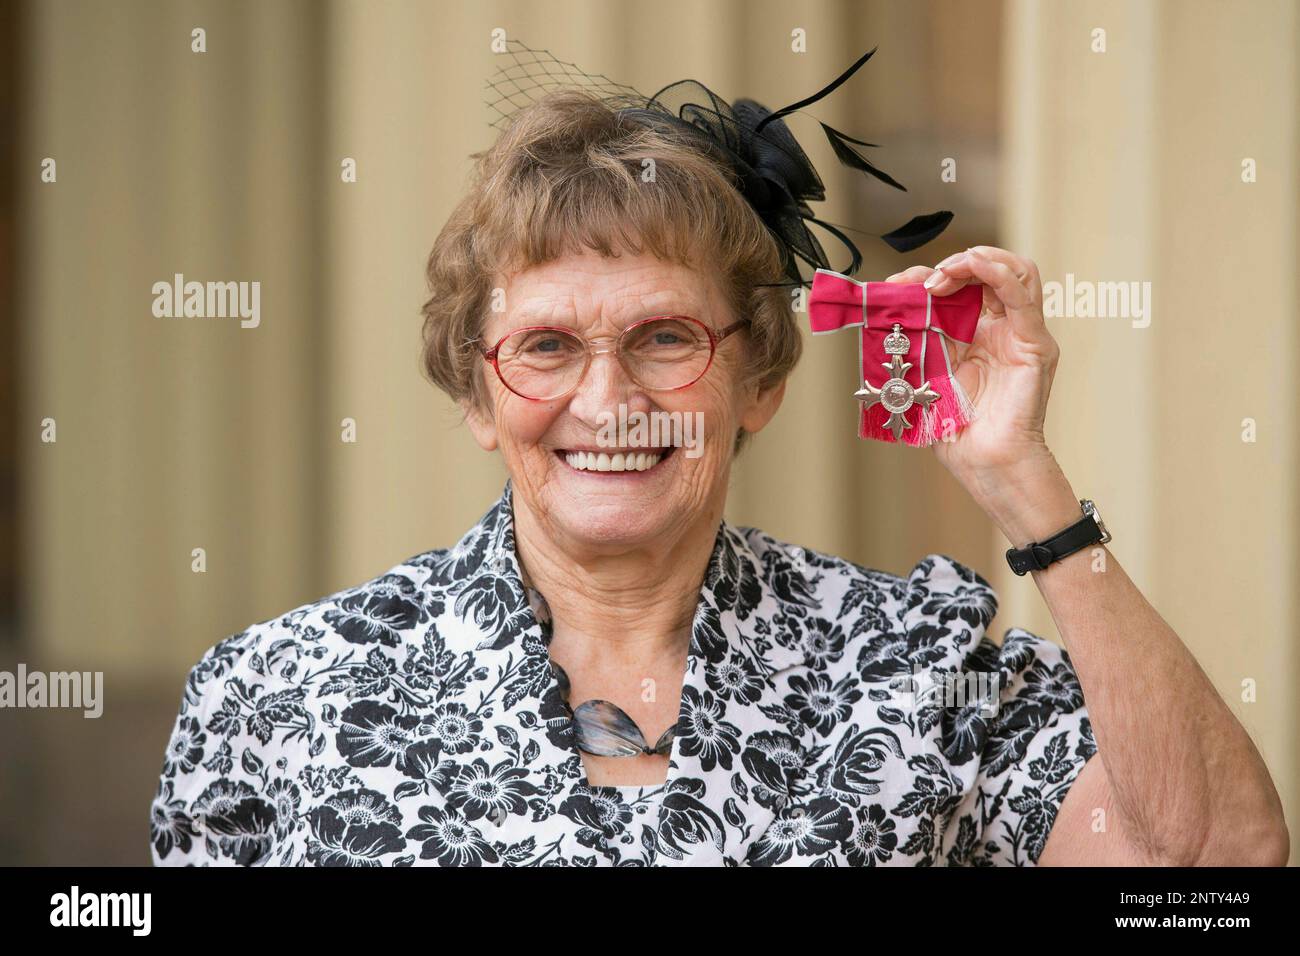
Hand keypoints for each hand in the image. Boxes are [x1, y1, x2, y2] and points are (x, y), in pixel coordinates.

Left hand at [885, 246, 1058, 489]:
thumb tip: (889, 309)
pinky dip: (997, 273)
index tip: (895, 285)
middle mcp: (1000, 330)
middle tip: (920, 282)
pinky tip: (972, 268)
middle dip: (948, 267)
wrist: (984, 464)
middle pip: (984, 273)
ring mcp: (1020, 334)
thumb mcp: (925, 375)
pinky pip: (1022, 296)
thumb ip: (916, 342)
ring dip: (973, 262)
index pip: (957, 288)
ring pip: (1012, 271)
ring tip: (944, 275)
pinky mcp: (1035, 344)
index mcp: (973, 336)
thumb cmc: (957, 431)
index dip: (925, 278)